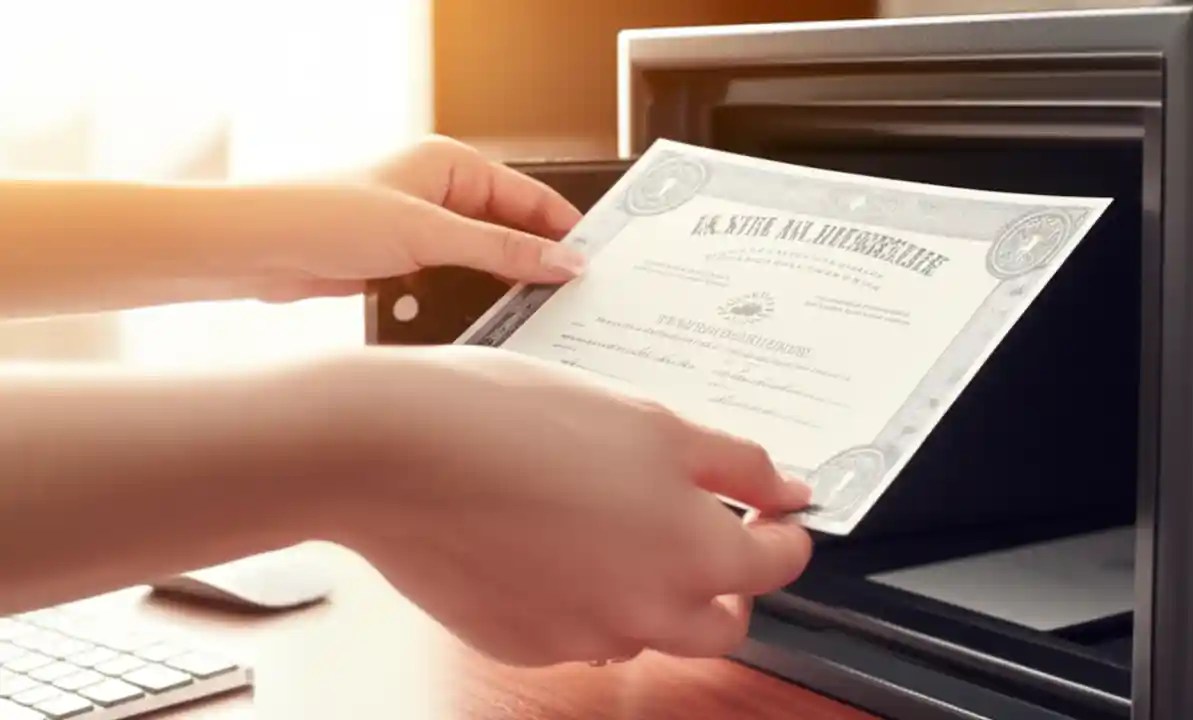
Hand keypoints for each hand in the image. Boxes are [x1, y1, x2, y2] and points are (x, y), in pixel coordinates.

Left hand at [240, 136, 585, 302]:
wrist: (258, 250)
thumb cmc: (328, 217)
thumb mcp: (429, 234)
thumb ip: (501, 251)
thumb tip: (562, 260)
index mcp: (450, 163)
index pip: (527, 196)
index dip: (562, 230)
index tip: (592, 263)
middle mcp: (437, 190)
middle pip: (507, 228)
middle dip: (536, 260)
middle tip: (572, 296)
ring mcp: (419, 227)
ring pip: (481, 258)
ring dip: (501, 283)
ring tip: (536, 313)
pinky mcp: (400, 260)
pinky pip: (452, 278)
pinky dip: (470, 297)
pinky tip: (489, 319)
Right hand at [321, 346, 813, 667]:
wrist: (395, 451)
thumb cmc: (518, 421)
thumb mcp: (650, 420)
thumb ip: (735, 463)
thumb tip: (790, 491)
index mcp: (691, 553)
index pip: (778, 566)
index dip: (781, 531)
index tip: (769, 510)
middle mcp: (645, 613)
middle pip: (720, 622)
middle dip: (724, 580)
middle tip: (694, 523)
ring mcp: (580, 637)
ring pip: (645, 629)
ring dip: (646, 586)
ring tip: (600, 513)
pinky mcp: (522, 642)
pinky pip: (576, 631)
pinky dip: (579, 594)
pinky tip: (544, 537)